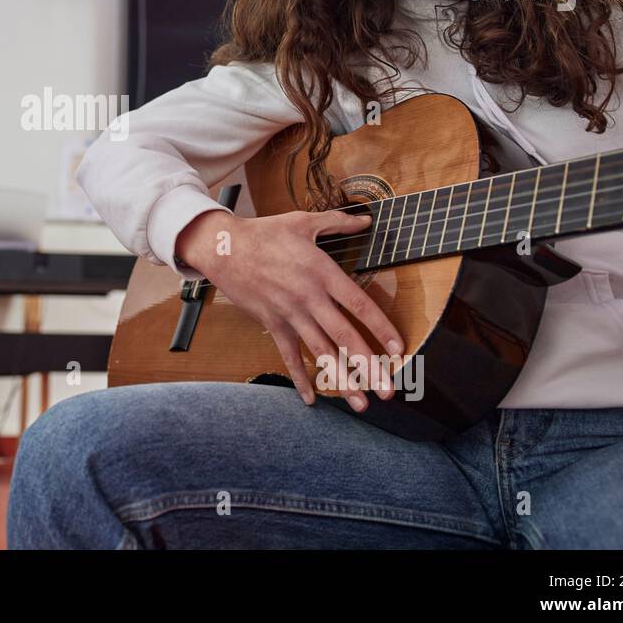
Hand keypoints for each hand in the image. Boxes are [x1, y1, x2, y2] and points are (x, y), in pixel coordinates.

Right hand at [176, 207, 403, 411]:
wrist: (223, 247)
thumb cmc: (264, 232)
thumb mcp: (303, 221)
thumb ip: (338, 221)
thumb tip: (368, 219)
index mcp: (322, 272)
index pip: (359, 304)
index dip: (381, 328)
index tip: (399, 350)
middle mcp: (309, 298)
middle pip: (344, 336)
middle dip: (369, 366)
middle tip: (388, 391)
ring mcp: (289, 313)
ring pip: (320, 352)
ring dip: (342, 380)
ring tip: (361, 403)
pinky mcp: (272, 323)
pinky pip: (288, 355)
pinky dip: (299, 378)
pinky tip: (312, 399)